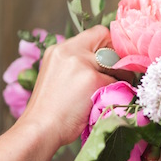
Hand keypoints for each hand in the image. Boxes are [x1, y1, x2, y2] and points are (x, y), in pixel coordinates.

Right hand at [20, 26, 115, 147]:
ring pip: (115, 63)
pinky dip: (116, 91)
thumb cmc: (50, 111)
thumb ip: (76, 65)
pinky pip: (116, 81)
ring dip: (119, 77)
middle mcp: (69, 50)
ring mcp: (81, 63)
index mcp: (59, 49)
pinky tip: (106, 102)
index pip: (96, 32)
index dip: (109, 45)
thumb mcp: (57, 77)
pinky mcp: (92, 78)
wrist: (40, 128)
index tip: (113, 61)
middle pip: (108, 41)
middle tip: (119, 76)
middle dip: (117, 59)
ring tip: (110, 92)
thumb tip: (106, 64)